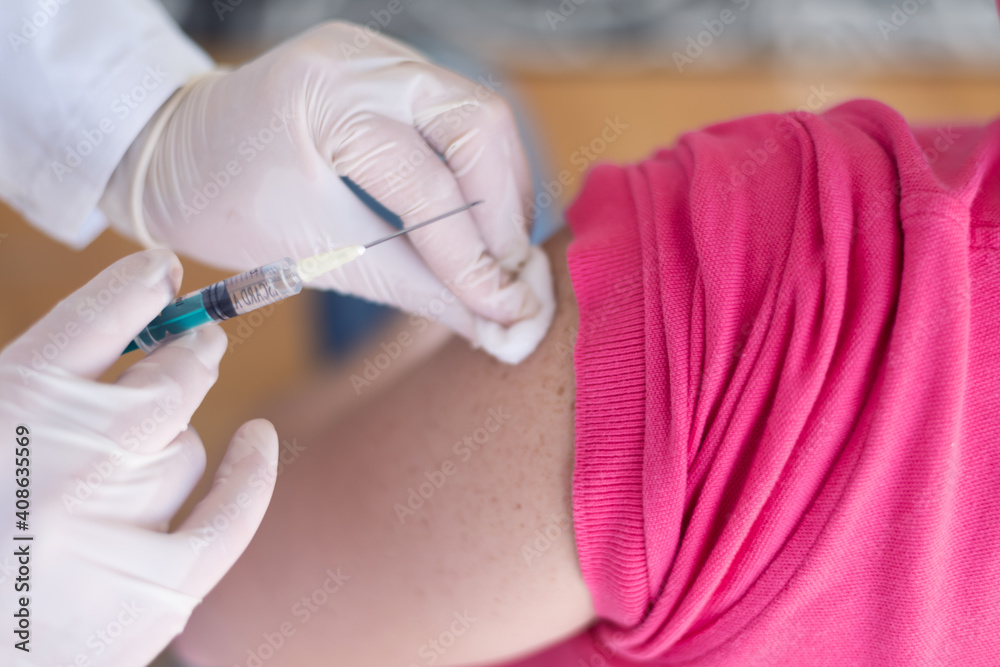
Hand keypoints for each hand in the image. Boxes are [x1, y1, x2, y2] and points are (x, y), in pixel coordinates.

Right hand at [0, 251, 277, 665]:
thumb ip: (27, 389)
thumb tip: (102, 338)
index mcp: (11, 404)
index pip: (101, 317)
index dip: (140, 287)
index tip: (160, 274)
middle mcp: (74, 457)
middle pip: (169, 378)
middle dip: (186, 352)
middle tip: (195, 341)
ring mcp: (119, 524)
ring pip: (184, 448)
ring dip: (171, 437)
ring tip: (149, 438)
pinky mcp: (156, 590)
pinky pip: (230, 514)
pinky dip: (250, 475)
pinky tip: (258, 441)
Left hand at [102, 21, 542, 344]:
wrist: (173, 149)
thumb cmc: (221, 203)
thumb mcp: (313, 254)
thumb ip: (414, 287)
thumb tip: (499, 328)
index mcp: (321, 97)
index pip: (425, 184)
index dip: (474, 258)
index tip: (509, 314)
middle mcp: (360, 59)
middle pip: (478, 126)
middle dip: (503, 215)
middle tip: (508, 283)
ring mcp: (380, 55)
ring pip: (482, 118)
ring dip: (501, 195)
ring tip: (496, 259)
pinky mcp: (392, 70)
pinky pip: (463, 119)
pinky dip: (480, 177)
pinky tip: (475, 222)